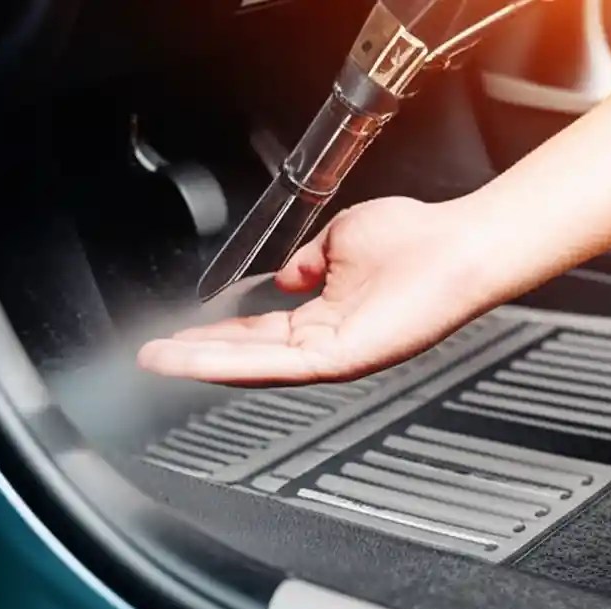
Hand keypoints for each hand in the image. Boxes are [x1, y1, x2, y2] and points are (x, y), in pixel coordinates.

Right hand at [137, 196, 501, 385]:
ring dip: (201, 362)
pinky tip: (199, 358)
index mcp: (326, 316)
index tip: (179, 330)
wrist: (457, 245)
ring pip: (253, 365)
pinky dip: (233, 361)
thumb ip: (309, 261)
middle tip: (152, 356)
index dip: (216, 331)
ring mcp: (333, 354)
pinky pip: (276, 366)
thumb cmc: (419, 240)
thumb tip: (285, 275)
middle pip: (247, 354)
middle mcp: (326, 342)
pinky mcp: (341, 359)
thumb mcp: (342, 240)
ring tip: (159, 360)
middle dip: (195, 354)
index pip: (258, 331)